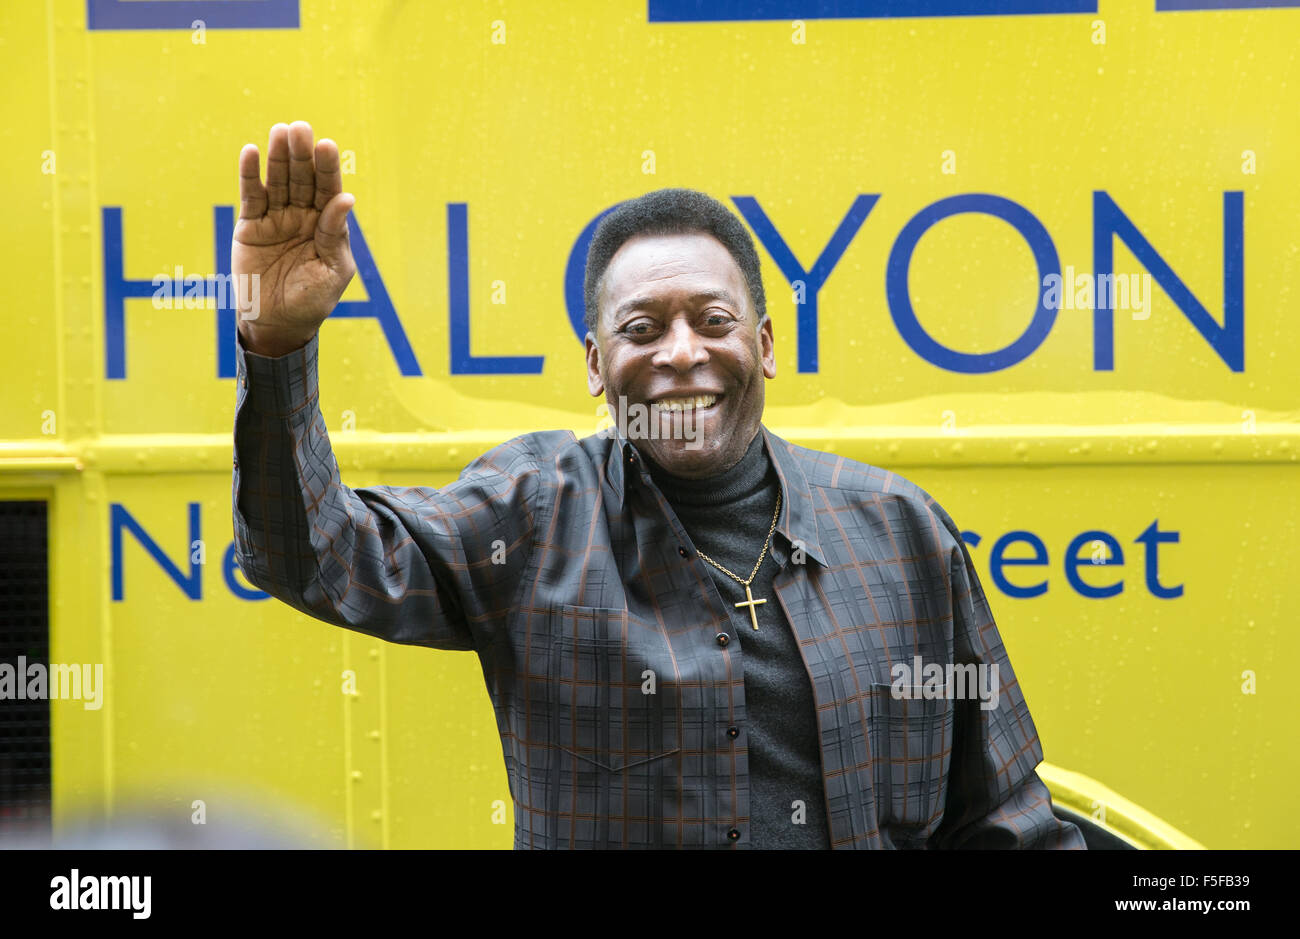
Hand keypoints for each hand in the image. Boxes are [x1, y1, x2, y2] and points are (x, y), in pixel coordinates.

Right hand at [233, 121, 355, 355]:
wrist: (277, 324)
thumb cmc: (312, 300)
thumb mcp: (331, 271)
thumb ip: (334, 235)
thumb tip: (346, 200)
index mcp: (327, 225)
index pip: (329, 191)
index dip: (328, 169)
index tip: (327, 146)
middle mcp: (303, 215)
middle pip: (303, 179)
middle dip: (302, 155)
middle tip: (300, 129)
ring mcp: (277, 218)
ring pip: (278, 181)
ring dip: (278, 157)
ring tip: (279, 132)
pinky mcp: (251, 225)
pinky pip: (252, 196)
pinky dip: (250, 174)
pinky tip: (251, 152)